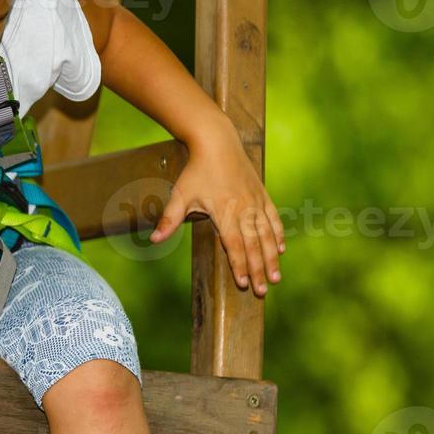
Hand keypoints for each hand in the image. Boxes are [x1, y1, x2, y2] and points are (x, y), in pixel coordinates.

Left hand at [150, 117, 284, 295]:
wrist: (217, 142)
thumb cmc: (197, 170)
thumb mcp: (180, 195)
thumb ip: (169, 220)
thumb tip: (153, 240)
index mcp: (224, 212)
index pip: (234, 245)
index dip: (239, 265)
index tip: (243, 283)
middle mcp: (244, 209)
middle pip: (253, 245)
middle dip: (258, 270)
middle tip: (262, 291)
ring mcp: (256, 202)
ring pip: (267, 235)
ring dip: (271, 258)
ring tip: (275, 277)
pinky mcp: (262, 194)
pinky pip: (273, 218)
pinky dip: (277, 234)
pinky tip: (280, 249)